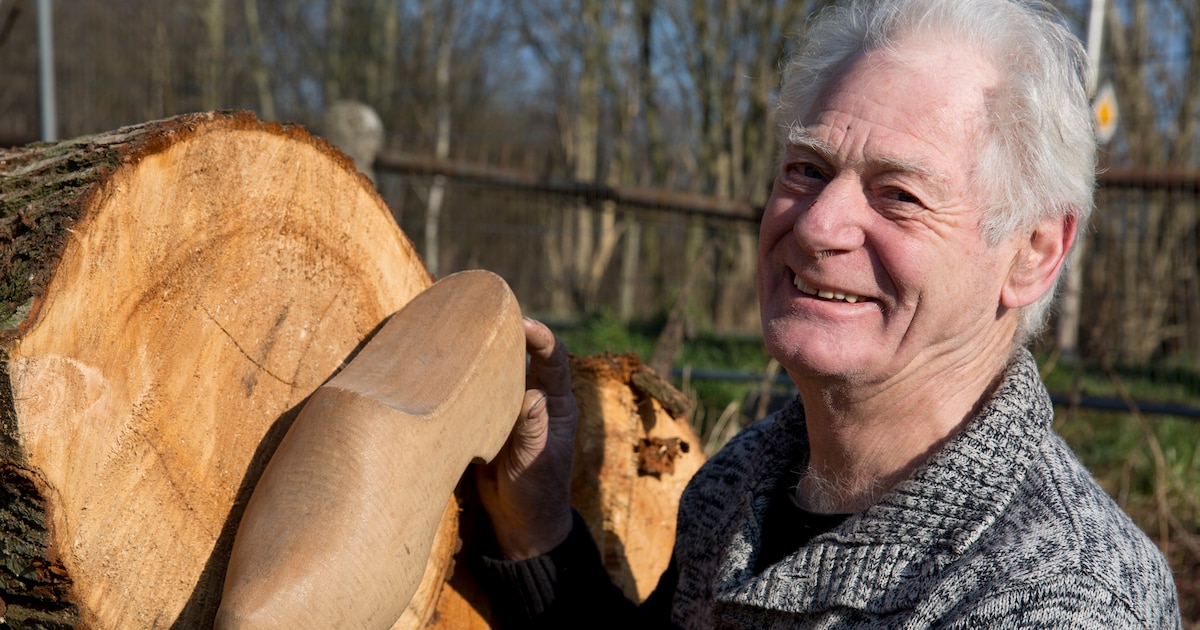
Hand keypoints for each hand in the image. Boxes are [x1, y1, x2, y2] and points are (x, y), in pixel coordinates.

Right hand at [476, 317, 577, 558]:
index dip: (541, 338)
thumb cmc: (537, 493)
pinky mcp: (489, 420)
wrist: (519, 523)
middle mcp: (536, 399)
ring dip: (486, 352)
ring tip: (463, 332)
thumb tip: (532, 395)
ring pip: (500, 370)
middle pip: (525, 355)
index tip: (522, 322)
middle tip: (484, 313)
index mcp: (557, 405)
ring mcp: (511, 408)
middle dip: (508, 332)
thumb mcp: (536, 462)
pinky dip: (469, 377)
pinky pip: (481, 392)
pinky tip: (449, 366)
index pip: (554, 360)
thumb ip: (533, 429)